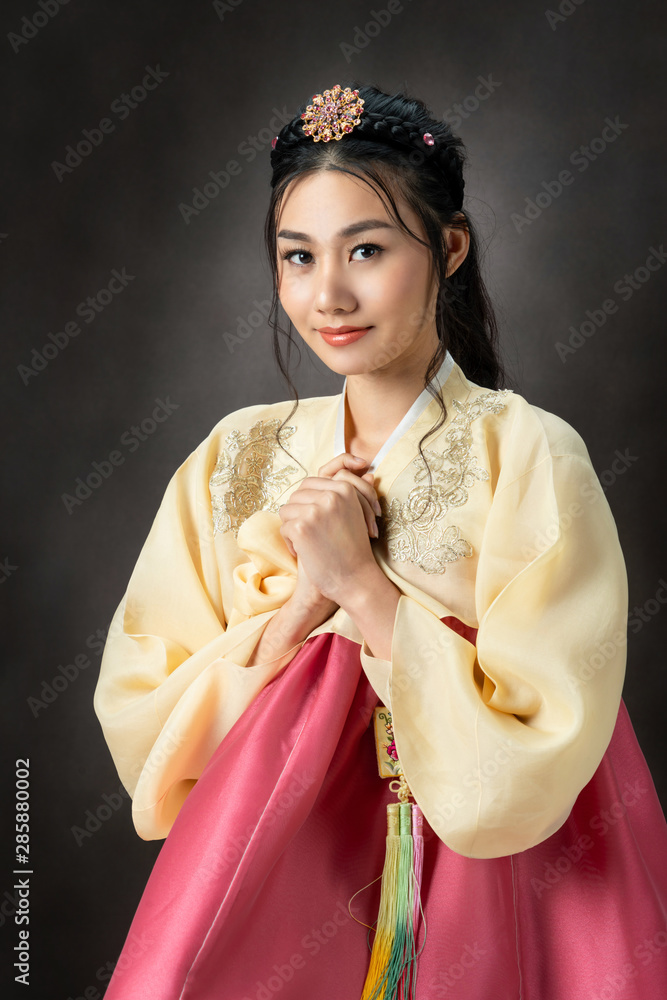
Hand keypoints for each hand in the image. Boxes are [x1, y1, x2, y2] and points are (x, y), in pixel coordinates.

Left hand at [279, 453, 381, 607]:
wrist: (355, 579)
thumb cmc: (353, 549)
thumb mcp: (356, 514)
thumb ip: (350, 492)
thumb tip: (363, 471)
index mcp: (345, 488)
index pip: (310, 483)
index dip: (307, 503)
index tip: (318, 522)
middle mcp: (331, 494)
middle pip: (296, 495)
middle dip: (299, 514)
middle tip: (313, 534)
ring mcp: (315, 510)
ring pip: (287, 510)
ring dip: (293, 528)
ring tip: (310, 544)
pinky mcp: (302, 527)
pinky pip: (284, 527)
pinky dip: (290, 543)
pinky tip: (305, 553)